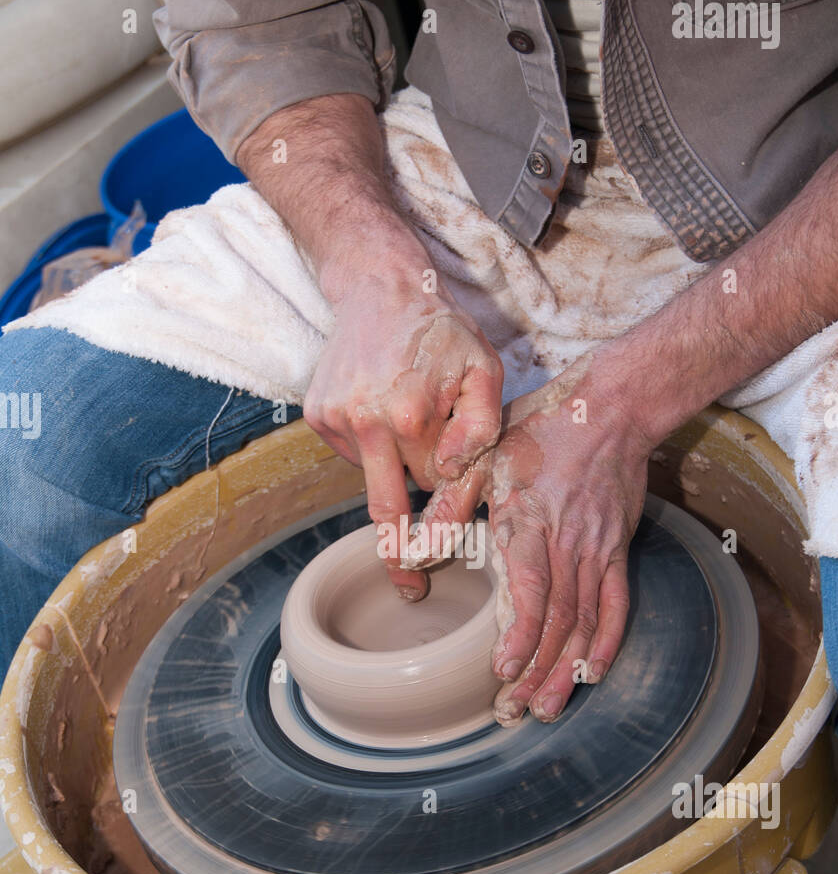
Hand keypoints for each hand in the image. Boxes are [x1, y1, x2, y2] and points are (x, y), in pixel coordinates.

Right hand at [303, 266, 502, 596]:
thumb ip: (480, 428)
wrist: (379, 286)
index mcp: (409, 418)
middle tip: (409, 587)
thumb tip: (453, 475)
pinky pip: (353, 455)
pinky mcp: (318, 416)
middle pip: (388, 507)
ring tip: (408, 419)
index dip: (444, 516)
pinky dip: (372, 447)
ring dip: (395, 467)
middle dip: (401, 550)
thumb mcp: (484, 370)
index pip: (433, 491)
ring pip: (374, 475)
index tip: (426, 569)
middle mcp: (366, 425)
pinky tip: (382, 410)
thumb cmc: (441, 332)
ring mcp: (336, 421)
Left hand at [414, 366, 651, 723]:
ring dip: (566, 669)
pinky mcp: (617, 550)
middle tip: (514, 712)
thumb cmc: (539, 427)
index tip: (501, 671)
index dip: (520, 637)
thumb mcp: (483, 453)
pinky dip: (606, 642)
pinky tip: (591, 673)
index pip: (530, 591)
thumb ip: (450, 503)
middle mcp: (568, 543)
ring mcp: (597, 550)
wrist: (611, 407)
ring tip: (547, 707)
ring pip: (584, 621)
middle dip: (535, 672)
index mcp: (530, 521)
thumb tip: (417, 549)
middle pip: (556, 620)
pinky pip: (616, 605)